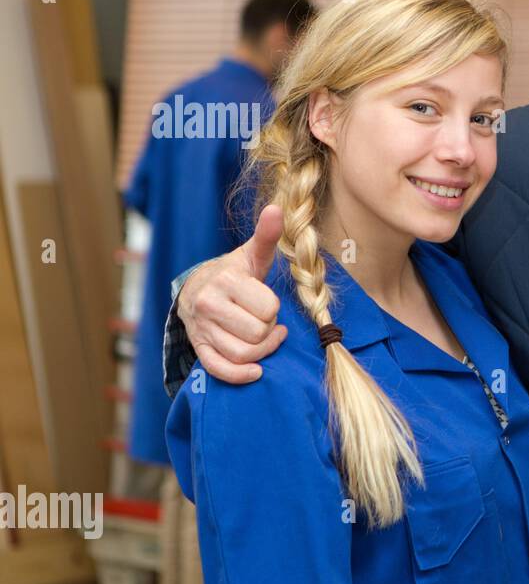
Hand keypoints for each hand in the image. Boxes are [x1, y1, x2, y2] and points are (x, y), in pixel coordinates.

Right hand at [178, 204, 288, 383]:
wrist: (196, 290)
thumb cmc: (234, 274)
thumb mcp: (252, 255)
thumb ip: (266, 235)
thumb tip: (278, 208)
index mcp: (226, 281)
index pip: (268, 308)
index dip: (275, 309)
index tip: (269, 303)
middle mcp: (208, 305)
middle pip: (257, 334)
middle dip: (269, 330)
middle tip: (266, 321)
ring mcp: (201, 328)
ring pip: (242, 354)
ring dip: (262, 351)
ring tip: (265, 338)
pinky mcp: (199, 348)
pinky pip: (220, 370)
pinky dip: (241, 374)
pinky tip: (256, 370)